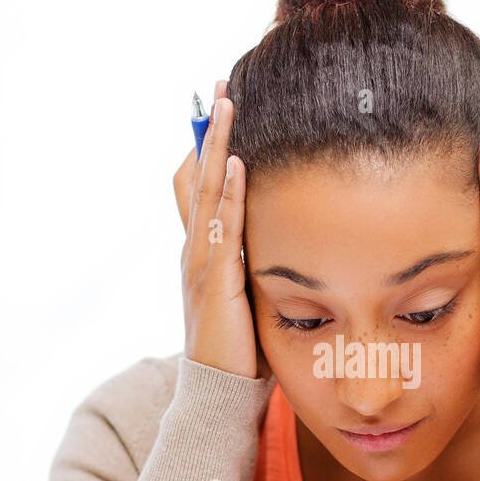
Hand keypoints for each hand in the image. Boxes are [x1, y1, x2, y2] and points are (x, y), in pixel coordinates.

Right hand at [173, 80, 269, 379]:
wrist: (220, 395)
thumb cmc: (242, 350)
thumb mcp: (249, 295)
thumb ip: (257, 265)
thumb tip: (285, 236)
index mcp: (201, 252)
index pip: (197, 185)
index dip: (207, 145)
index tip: (223, 106)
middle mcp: (194, 250)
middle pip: (194, 175)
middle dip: (209, 129)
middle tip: (221, 85)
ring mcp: (199, 264)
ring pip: (203, 191)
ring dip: (216, 145)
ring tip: (227, 103)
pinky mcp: (215, 282)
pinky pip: (220, 227)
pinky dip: (226, 192)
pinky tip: (235, 162)